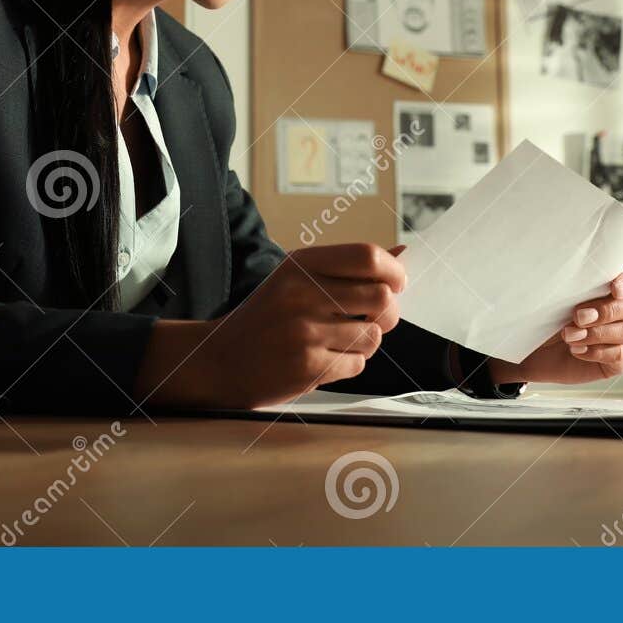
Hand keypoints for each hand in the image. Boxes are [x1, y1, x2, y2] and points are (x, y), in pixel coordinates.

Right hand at [133, 243, 406, 408]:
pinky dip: (349, 364)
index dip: (394, 271)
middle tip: (373, 317)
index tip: (397, 283)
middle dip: (388, 312)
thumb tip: (403, 254)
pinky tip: (324, 358)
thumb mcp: (297, 279)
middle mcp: (302, 295)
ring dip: (367, 341)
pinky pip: (357, 364)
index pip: (367, 257)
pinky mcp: (308, 367)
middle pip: (382, 298)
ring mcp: (305, 333)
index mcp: (301, 265)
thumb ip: (348, 268)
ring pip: (374, 336)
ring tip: (340, 339)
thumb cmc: (266, 317)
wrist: (219, 360)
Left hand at [489, 262, 622, 385]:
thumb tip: (576, 267)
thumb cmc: (547, 311)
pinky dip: (596, 352)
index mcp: (616, 283)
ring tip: (569, 335)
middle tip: (578, 316)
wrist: (532, 347)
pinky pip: (620, 356)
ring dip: (597, 333)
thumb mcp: (557, 291)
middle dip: (607, 310)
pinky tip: (575, 349)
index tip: (614, 288)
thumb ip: (575, 279)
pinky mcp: (620, 359)